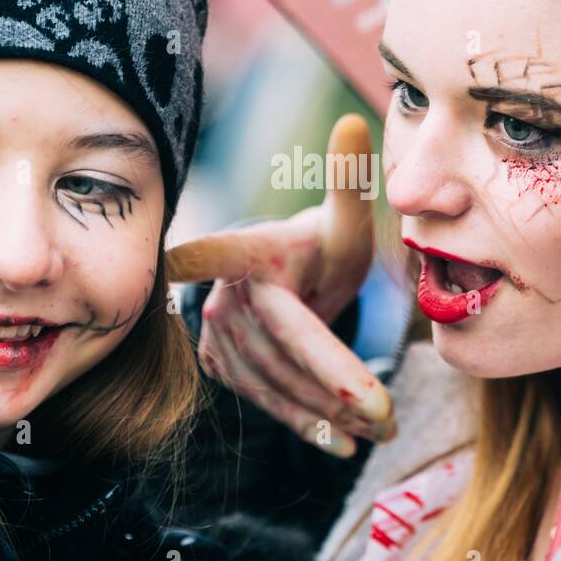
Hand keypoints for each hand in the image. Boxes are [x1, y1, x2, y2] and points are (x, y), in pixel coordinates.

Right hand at [166, 115, 393, 456]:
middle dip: (331, 382)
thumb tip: (360, 117)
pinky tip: (343, 443)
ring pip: (272, 380)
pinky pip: (263, 400)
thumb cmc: (324, 246)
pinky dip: (303, 424)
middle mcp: (226, 290)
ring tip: (380, 434)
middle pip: (279, 341)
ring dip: (324, 413)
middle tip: (386, 415)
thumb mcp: (345, 221)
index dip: (201, 255)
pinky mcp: (221, 363)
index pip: (227, 251)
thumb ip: (351, 180)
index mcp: (255, 248)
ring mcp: (218, 331)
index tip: (174, 259)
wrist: (293, 282)